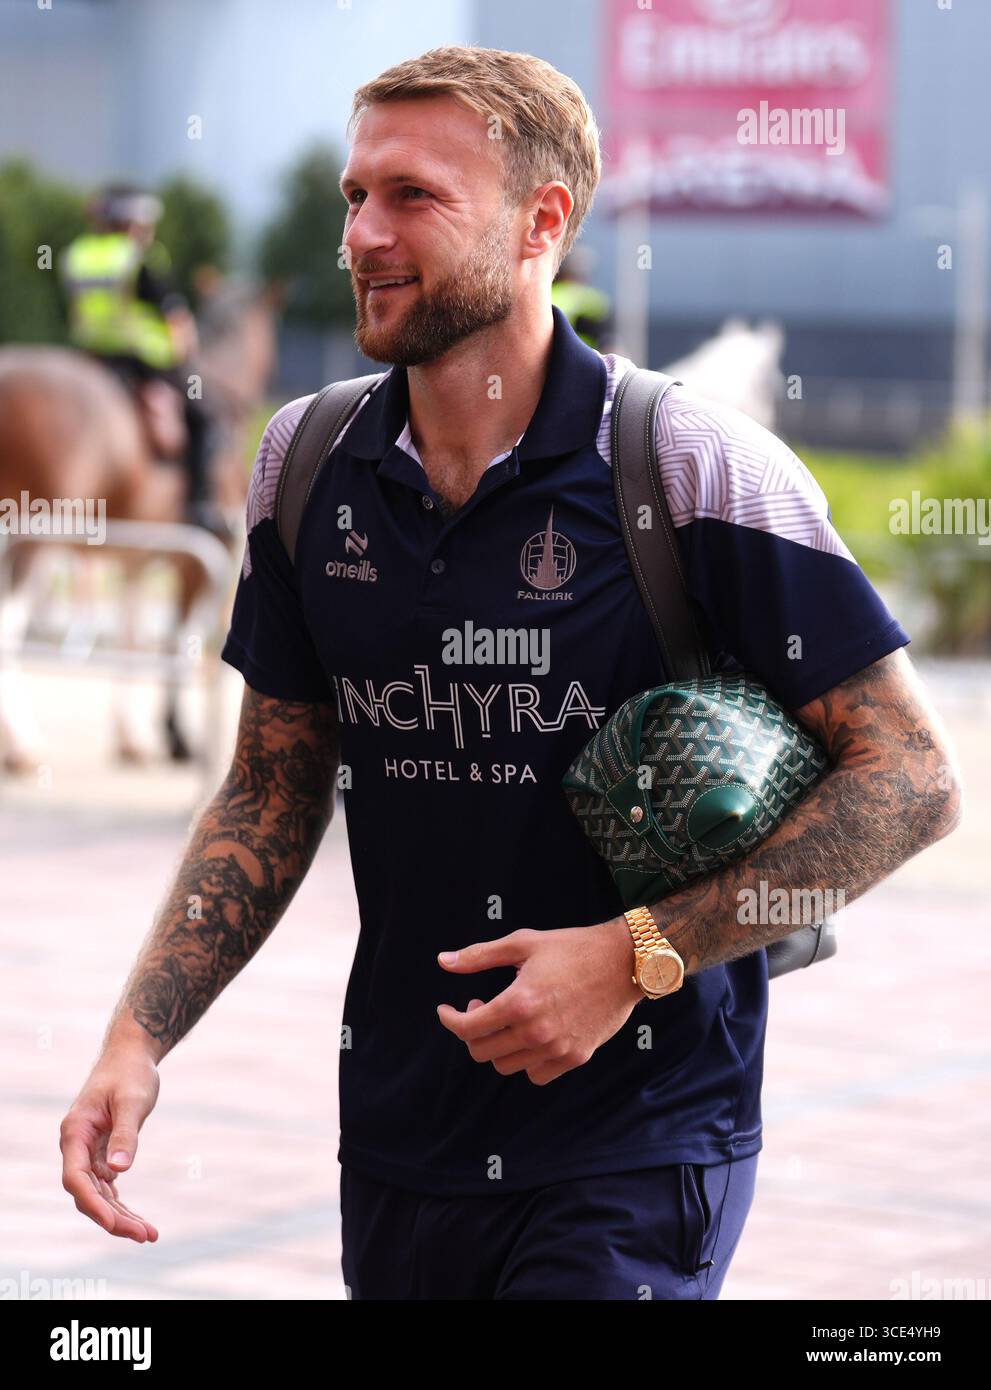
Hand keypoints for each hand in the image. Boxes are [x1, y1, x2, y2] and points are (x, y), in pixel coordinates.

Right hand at [59, 1045, 160, 1241]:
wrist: (131, 1054)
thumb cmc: (130, 1073)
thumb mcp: (132, 1101)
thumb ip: (125, 1134)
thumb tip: (119, 1171)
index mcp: (75, 1132)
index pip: (76, 1178)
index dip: (93, 1204)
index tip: (115, 1224)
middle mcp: (76, 1145)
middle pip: (88, 1192)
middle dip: (114, 1218)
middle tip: (146, 1236)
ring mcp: (87, 1150)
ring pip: (98, 1193)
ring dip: (120, 1214)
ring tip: (149, 1234)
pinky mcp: (101, 1150)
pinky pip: (107, 1184)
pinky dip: (120, 1201)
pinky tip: (135, 1218)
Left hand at [436, 917, 643, 1085]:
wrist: (624, 962)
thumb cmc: (572, 948)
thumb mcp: (523, 943)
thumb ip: (479, 956)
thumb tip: (443, 961)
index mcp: (519, 1001)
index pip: (468, 1028)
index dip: (450, 1020)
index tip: (447, 1010)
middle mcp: (535, 1031)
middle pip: (482, 1052)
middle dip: (472, 1032)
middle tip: (481, 1009)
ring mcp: (557, 1048)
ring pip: (507, 1066)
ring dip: (498, 1046)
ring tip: (507, 1021)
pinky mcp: (576, 1057)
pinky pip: (536, 1075)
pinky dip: (527, 1061)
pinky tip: (530, 1037)